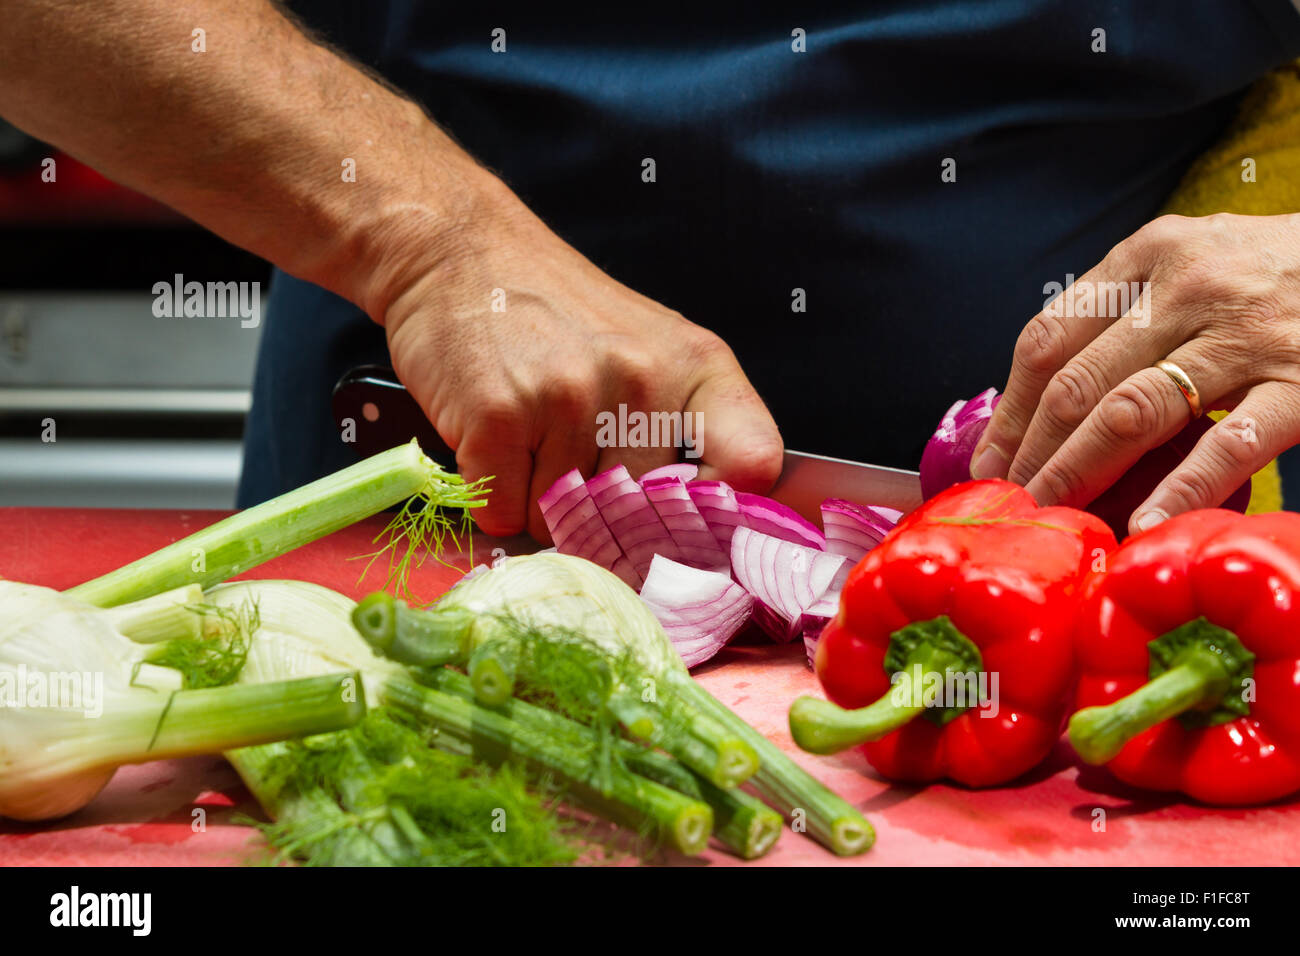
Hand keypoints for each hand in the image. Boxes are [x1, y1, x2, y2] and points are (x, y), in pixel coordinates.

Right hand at [381, 177, 783, 539]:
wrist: (456, 252)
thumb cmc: (554, 313)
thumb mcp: (650, 351)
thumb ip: (681, 433)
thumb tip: (684, 546)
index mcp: (697, 366)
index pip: (753, 464)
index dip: (727, 519)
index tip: (695, 535)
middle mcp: (644, 380)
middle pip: (640, 522)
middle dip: (602, 520)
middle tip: (570, 461)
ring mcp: (571, 396)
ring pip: (564, 523)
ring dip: (536, 502)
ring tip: (525, 430)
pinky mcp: (501, 415)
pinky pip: (504, 513)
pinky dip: (491, 494)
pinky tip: (490, 437)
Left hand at [970, 213, 1299, 534]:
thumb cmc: (1272, 275)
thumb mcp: (1192, 264)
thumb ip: (1124, 313)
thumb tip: (1041, 404)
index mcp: (1150, 254)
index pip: (1049, 337)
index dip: (1011, 407)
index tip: (992, 457)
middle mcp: (1189, 287)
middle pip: (1077, 383)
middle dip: (1034, 452)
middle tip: (1014, 500)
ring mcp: (1247, 336)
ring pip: (1132, 413)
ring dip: (1080, 472)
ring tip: (1055, 514)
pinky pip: (1228, 444)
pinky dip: (1182, 489)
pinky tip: (1147, 524)